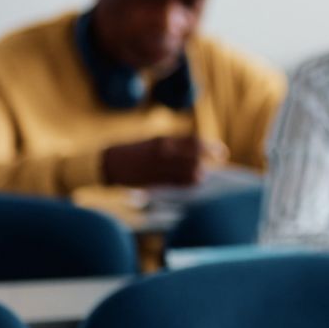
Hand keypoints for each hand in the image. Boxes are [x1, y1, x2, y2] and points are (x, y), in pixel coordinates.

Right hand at [102, 135, 229, 186]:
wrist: (106, 162)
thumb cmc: (134, 152)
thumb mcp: (154, 143)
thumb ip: (174, 148)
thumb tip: (198, 156)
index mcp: (164, 140)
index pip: (195, 143)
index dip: (211, 148)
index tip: (222, 153)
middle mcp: (163, 152)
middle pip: (195, 159)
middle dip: (205, 166)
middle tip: (209, 172)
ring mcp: (158, 166)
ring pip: (188, 173)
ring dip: (197, 177)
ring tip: (199, 179)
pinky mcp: (153, 180)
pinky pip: (176, 184)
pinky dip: (186, 185)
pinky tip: (189, 187)